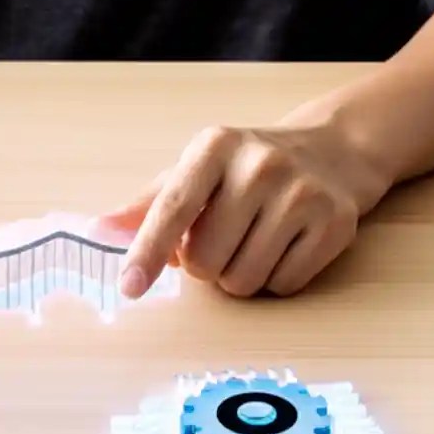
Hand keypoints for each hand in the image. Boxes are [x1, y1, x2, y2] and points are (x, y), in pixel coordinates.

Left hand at [103, 117, 392, 298]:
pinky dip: (276, 278)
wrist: (333, 152)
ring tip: (255, 240)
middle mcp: (261, 165)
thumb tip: (98, 231)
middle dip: (206, 265)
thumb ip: (147, 205)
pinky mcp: (335, 224)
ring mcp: (303, 194)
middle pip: (206, 261)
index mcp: (215, 147)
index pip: (173, 208)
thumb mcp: (196, 172)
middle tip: (224, 238)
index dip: (148, 251)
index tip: (129, 286)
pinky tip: (286, 245)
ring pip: (243, 281)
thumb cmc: (247, 170)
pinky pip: (283, 285)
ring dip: (239, 275)